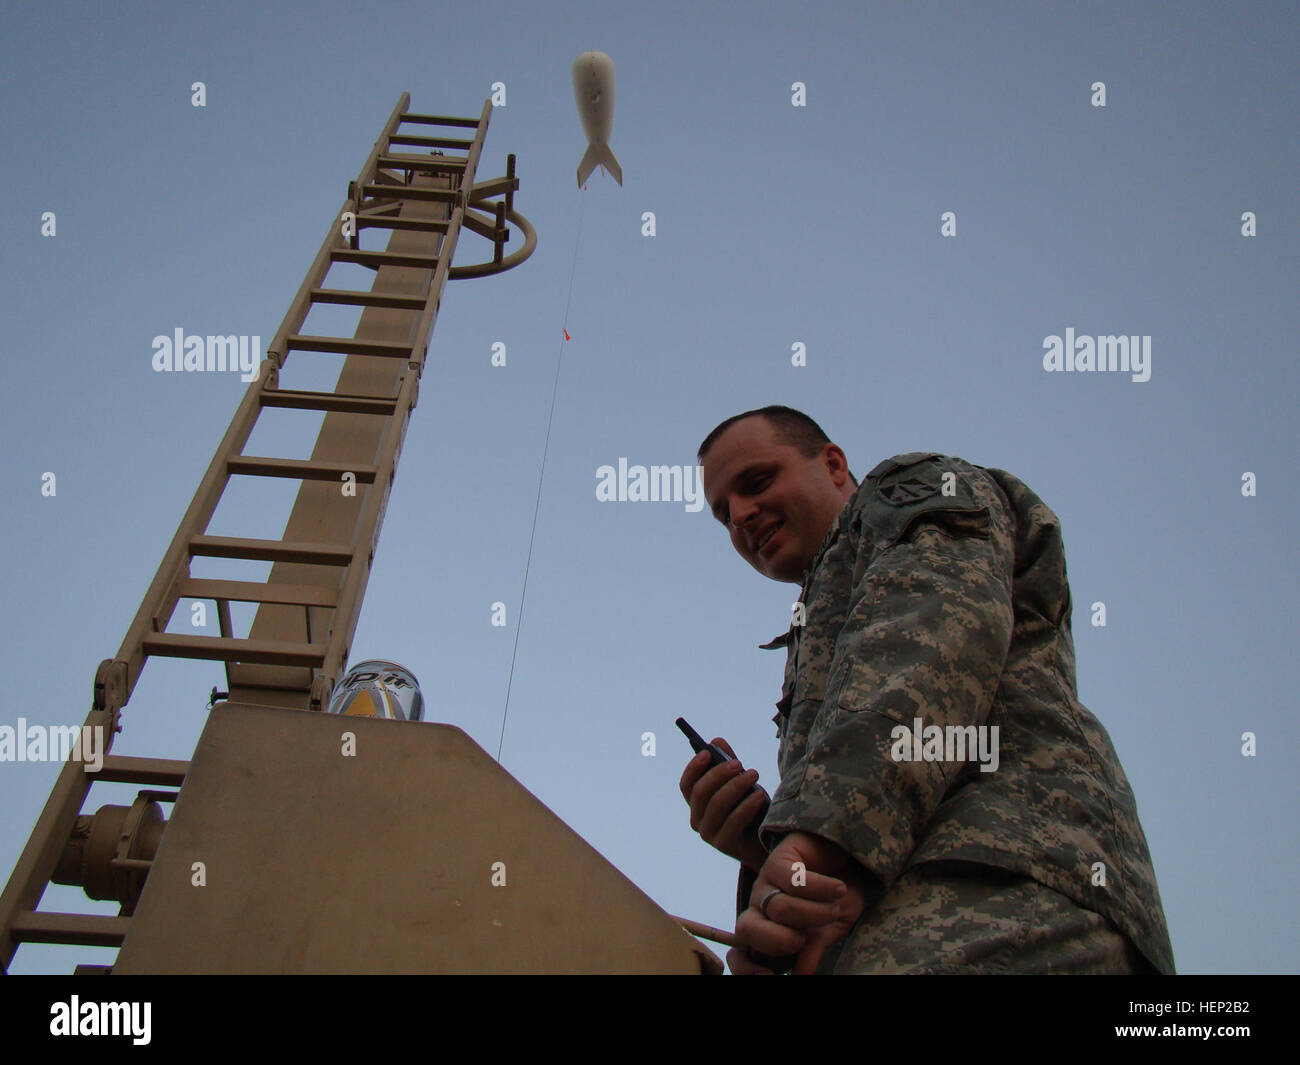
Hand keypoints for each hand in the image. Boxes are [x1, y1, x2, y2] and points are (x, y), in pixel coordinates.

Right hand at [679, 737, 768, 870]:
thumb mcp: (738, 783)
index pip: (686, 785)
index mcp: (696, 804)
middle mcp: (696, 819)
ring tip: (754, 774)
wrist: (763, 842)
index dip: (693, 768)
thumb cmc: (748, 807)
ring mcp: (708, 834)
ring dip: (736, 786)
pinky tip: (759, 795)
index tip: (707, 752)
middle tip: (739, 763)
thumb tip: (717, 740)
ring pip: (716, 805)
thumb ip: (728, 763)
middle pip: (700, 793)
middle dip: (719, 774)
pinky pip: (733, 821)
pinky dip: (747, 805)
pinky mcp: (724, 844)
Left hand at [730, 832, 869, 974]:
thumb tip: (802, 977)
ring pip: (779, 909)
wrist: (852, 861)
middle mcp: (759, 906)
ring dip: (816, 913)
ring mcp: (766, 881)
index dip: (747, 970)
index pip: (738, 954)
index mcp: (765, 930)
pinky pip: (794, 881)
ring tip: (834, 905)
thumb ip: (812, 950)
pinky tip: (838, 888)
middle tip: (807, 938)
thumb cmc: (836, 900)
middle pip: (747, 930)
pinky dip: (823, 888)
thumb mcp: (829, 930)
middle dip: (782, 941)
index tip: (772, 977)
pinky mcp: (779, 859)